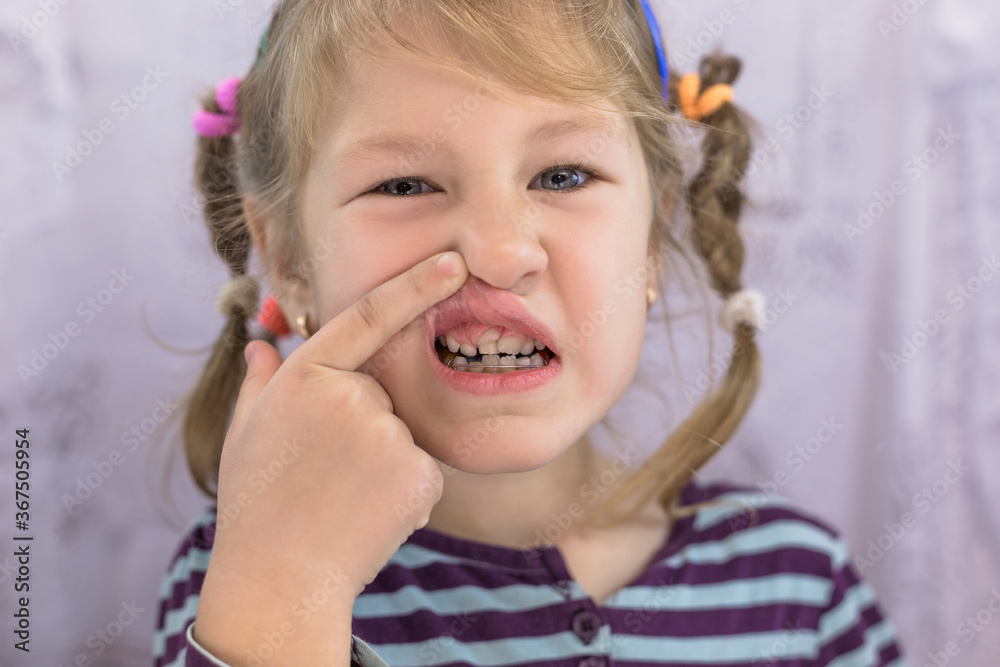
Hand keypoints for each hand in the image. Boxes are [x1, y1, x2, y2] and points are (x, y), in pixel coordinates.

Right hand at [194, 251, 467, 664]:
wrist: (280, 578)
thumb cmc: (259, 500)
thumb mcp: (246, 431)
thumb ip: (261, 381)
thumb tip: (261, 342)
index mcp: (307, 376)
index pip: (369, 316)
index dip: (415, 284)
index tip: (454, 261)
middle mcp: (350, 397)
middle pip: (381, 392)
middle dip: (364, 421)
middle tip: (326, 470)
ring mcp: (387, 435)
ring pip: (402, 432)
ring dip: (383, 458)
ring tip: (341, 495)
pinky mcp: (418, 473)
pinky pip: (420, 467)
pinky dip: (403, 487)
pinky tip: (368, 511)